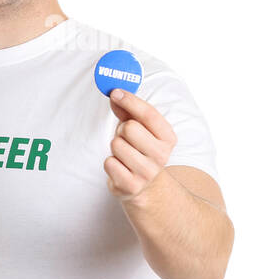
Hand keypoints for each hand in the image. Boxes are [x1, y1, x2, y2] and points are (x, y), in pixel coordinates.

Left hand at [105, 88, 175, 202]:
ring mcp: (147, 172)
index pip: (149, 114)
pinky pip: (109, 162)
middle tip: (125, 138)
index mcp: (168, 138)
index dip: (130, 101)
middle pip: (129, 128)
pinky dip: (110, 162)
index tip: (115, 92)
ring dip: (115, 147)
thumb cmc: (139, 150)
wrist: (144, 186)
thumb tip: (115, 93)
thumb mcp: (139, 129)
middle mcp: (162, 155)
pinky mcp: (131, 185)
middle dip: (121, 130)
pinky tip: (120, 167)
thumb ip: (128, 111)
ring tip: (123, 154)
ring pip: (116, 145)